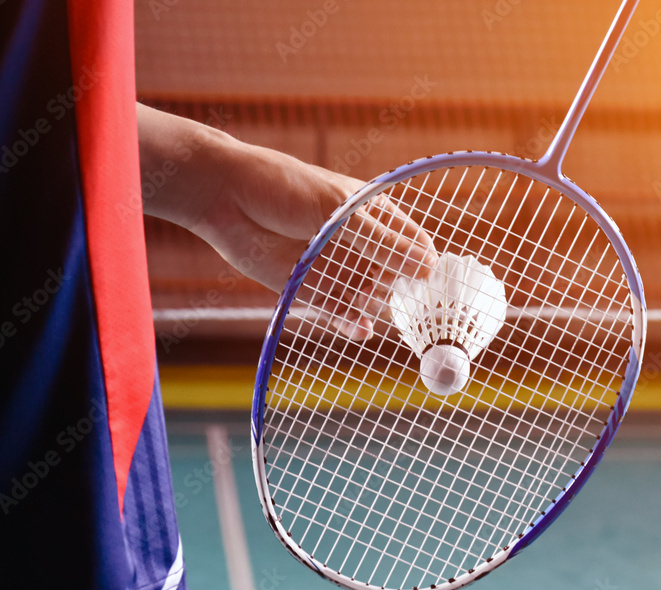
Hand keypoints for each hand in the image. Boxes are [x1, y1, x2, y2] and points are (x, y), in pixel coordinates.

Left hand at [137, 104, 436, 339]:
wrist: (224, 198)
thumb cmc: (284, 188)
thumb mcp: (340, 211)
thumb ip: (382, 242)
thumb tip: (427, 267)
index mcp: (373, 215)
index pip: (414, 245)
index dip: (427, 267)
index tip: (436, 291)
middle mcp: (359, 244)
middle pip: (395, 277)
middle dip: (404, 296)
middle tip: (414, 316)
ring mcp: (336, 267)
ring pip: (368, 297)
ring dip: (375, 309)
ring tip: (375, 314)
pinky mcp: (310, 289)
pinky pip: (339, 312)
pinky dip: (351, 323)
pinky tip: (359, 330)